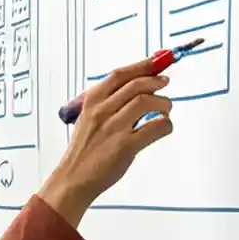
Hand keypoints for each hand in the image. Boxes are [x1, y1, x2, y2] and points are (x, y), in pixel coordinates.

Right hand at [39, 57, 173, 222]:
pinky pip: (155, 127)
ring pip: (147, 101)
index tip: (157, 61)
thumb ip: (108, 103)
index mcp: (91, 102)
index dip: (142, 65)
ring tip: (165, 109)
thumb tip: (137, 86)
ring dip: (163, 102)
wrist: (73, 178)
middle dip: (156, 81)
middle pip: (136, 84)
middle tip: (164, 84)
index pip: (119, 74)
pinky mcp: (125, 146)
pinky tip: (163, 126)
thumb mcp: (88, 118)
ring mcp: (113, 128)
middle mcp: (101, 111)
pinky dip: (165, 124)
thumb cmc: (84, 149)